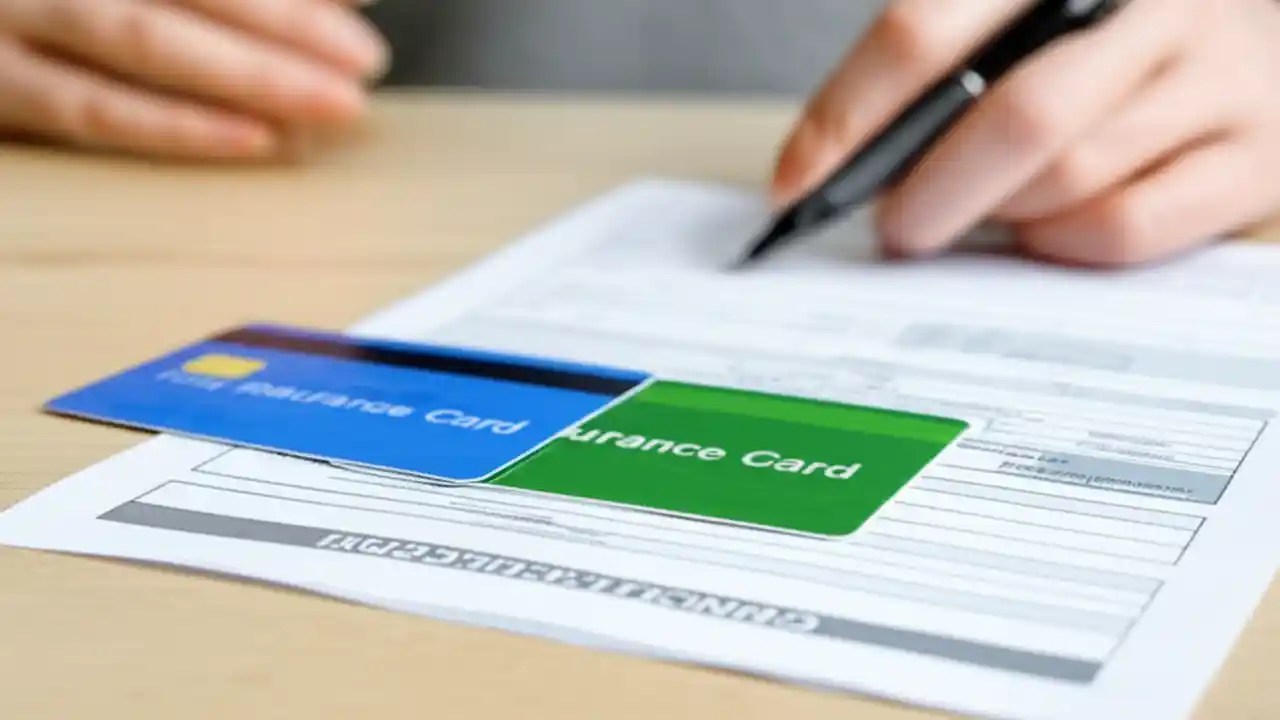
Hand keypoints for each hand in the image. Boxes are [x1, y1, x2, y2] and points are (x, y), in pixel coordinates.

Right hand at [0, 0, 386, 159]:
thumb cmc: (70, 6)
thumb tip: (340, 2)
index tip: (362, 5)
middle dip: (288, 23)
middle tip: (365, 60)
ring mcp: (15, 14)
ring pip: (148, 40)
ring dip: (252, 75)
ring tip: (335, 104)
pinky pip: (95, 110)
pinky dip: (180, 126)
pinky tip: (254, 139)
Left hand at [771, 0, 1279, 266]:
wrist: (1251, 38)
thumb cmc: (1098, 34)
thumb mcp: (1018, 16)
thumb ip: (940, 64)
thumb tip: (835, 165)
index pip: (925, 31)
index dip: (847, 116)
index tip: (796, 185)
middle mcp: (1156, 3)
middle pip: (1015, 118)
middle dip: (931, 193)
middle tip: (896, 227)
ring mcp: (1218, 75)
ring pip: (1068, 179)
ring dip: (998, 216)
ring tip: (978, 214)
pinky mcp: (1255, 155)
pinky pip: (1124, 229)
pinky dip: (1061, 244)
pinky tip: (1045, 228)